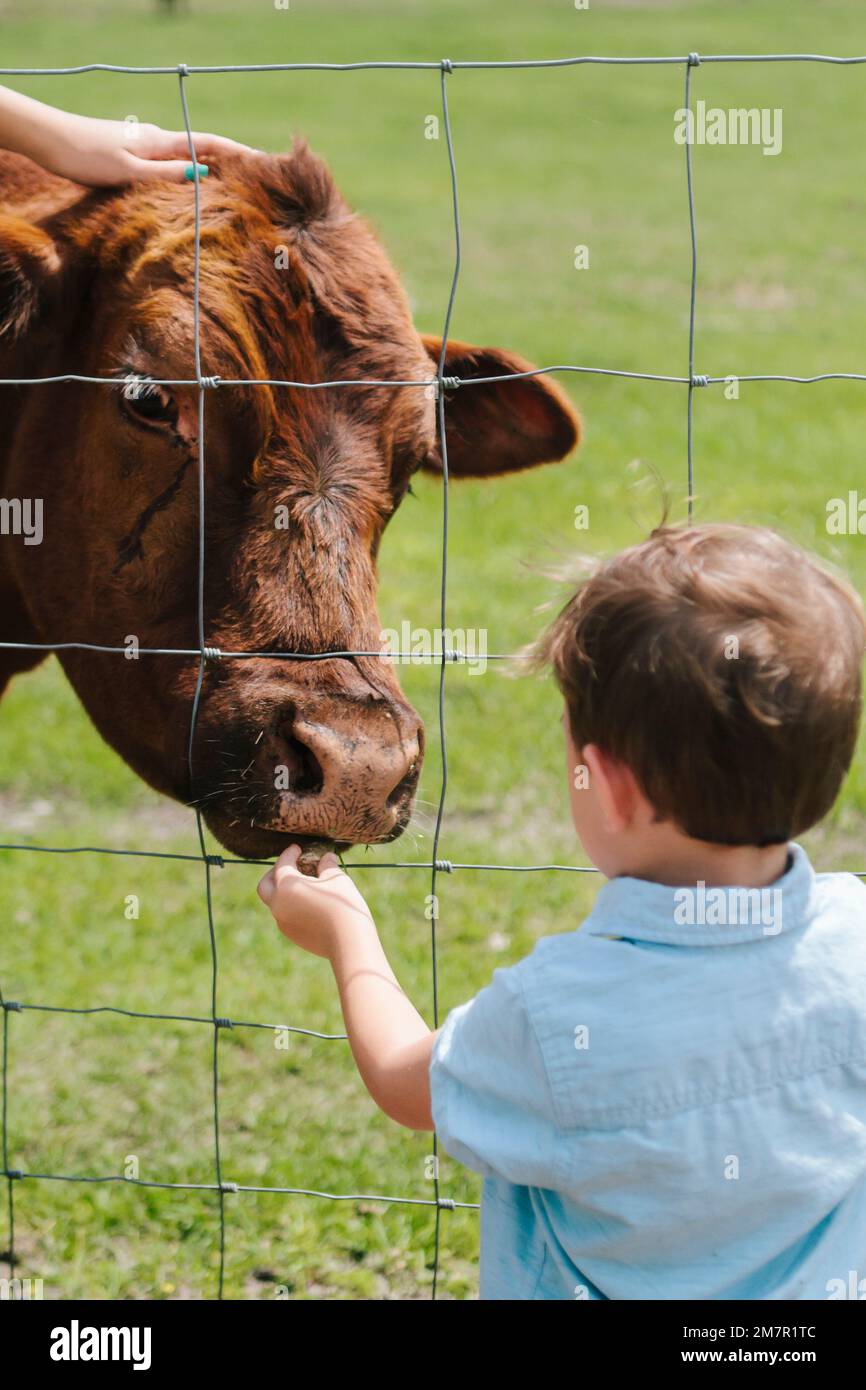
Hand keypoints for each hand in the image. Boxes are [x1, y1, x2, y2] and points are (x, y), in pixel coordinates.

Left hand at [33, 112, 258, 186]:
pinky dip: (186, 175)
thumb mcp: (129, 170)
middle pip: (201, 151)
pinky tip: (190, 189)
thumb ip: (165, 174)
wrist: (53, 141)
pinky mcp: (132, 156)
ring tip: (233, 188)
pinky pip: (169, 166)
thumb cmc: (88, 156)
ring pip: (185, 159)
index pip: (209, 145)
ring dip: (210, 171)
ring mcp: (145, 148)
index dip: (238, 153)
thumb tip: (202, 178)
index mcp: (160, 142)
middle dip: (230, 163)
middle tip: (257, 179)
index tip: (265, 161)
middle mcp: (156, 141)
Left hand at [257, 845, 374, 957]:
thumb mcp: (336, 879)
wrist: (348, 941)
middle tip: (289, 866)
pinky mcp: (291, 934)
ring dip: (283, 891)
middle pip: (265, 885)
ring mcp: (282, 921)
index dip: (289, 853)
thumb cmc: (343, 905)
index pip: (282, 864)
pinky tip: (308, 904)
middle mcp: (278, 903)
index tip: (297, 848)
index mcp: (287, 885)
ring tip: (302, 886)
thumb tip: (326, 857)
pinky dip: (290, 905)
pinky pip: (284, 915)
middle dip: (274, 873)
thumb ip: (326, 866)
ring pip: (274, 902)